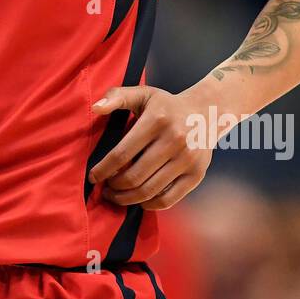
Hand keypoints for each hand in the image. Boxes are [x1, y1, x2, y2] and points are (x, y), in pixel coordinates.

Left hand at [87, 86, 212, 209]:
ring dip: (127, 199)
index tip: (93, 177)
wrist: (206, 112)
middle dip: (114, 187)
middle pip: (134, 176)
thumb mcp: (142, 93)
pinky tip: (139, 200)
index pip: (122, 153)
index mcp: (156, 120)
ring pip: (149, 191)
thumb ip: (116, 97)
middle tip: (105, 189)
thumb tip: (95, 109)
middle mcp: (174, 140)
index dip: (103, 169)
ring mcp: (187, 159)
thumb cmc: (166, 106)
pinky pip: (168, 199)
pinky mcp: (197, 174)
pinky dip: (149, 205)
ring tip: (116, 196)